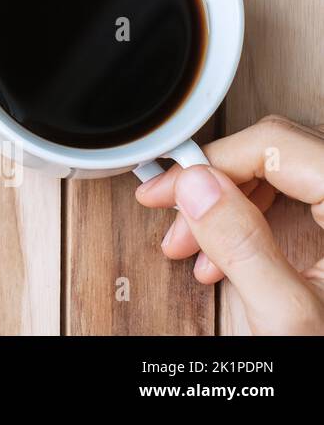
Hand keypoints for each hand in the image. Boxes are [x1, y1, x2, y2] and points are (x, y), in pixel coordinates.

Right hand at [135, 114, 323, 334]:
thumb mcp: (286, 316)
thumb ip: (242, 246)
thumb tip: (196, 186)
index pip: (275, 146)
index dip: (212, 162)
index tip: (170, 191)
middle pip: (274, 154)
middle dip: (213, 187)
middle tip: (170, 212)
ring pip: (279, 174)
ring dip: (223, 206)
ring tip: (190, 247)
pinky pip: (292, 199)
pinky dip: (247, 221)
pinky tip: (222, 255)